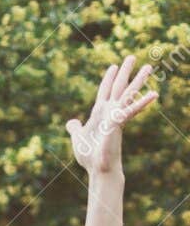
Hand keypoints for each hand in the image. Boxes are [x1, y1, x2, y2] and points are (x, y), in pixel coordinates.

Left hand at [67, 57, 156, 175]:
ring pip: (128, 94)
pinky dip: (142, 103)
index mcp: (100, 113)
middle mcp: (110, 112)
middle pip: (118, 88)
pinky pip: (131, 111)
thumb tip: (70, 122)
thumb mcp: (78, 137)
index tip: (113, 66)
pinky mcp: (118, 123)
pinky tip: (154, 94)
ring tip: (148, 67)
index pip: (104, 91)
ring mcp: (115, 116)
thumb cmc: (90, 155)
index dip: (108, 79)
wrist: (97, 168)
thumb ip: (75, 128)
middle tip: (131, 57)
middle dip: (124, 72)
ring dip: (138, 81)